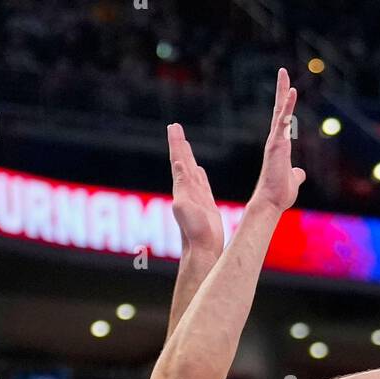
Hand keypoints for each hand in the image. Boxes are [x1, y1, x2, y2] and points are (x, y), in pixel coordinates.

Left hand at [168, 124, 223, 259]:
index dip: (176, 143)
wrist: (203, 250)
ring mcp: (196, 198)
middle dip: (180, 144)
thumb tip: (179, 164)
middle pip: (182, 162)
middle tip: (175, 127)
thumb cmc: (194, 232)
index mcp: (181, 188)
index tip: (173, 127)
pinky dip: (200, 175)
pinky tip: (199, 170)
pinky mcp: (206, 205)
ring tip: (185, 144)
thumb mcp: (184, 205)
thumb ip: (182, 184)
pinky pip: (202, 184)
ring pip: (192, 171)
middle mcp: (187, 191)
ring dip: (188, 157)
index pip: (177, 160)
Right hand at [249, 68, 305, 214]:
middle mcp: (276, 140)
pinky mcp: (277, 144)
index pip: (283, 120)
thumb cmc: (279, 194)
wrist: (271, 203)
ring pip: (280, 111)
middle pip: (280, 110)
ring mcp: (275, 141)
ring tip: (284, 73)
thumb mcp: (293, 180)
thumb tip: (300, 172)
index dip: (286, 105)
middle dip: (282, 90)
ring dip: (283, 92)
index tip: (288, 89)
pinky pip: (283, 121)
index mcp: (280, 146)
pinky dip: (287, 106)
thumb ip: (297, 173)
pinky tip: (292, 92)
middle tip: (283, 72)